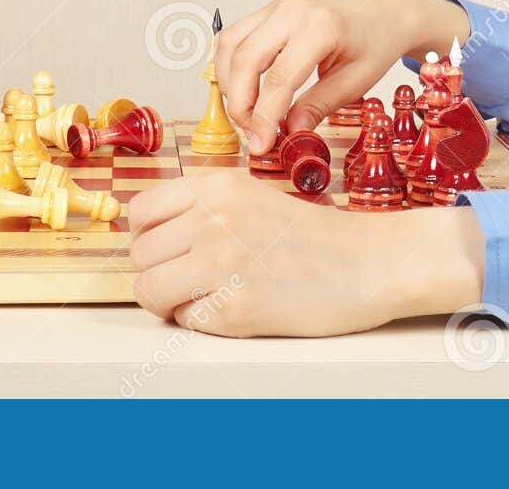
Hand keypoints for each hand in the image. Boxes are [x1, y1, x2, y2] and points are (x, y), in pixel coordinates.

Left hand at [127, 172, 484, 336]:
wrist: (369, 262)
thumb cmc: (315, 235)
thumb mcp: (251, 196)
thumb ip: (202, 206)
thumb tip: (143, 231)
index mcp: (217, 186)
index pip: (139, 210)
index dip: (148, 236)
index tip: (167, 248)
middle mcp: (213, 218)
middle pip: (139, 254)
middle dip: (160, 271)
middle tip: (194, 278)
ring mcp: (222, 263)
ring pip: (149, 290)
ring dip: (172, 300)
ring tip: (207, 295)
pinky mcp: (235, 308)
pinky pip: (184, 321)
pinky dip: (203, 321)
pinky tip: (236, 308)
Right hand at [215, 0, 468, 152]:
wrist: (383, 11)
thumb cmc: (375, 42)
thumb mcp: (356, 82)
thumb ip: (319, 106)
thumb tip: (289, 131)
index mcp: (321, 28)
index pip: (279, 78)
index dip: (264, 117)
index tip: (259, 144)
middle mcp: (293, 11)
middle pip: (246, 60)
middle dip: (240, 103)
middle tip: (251, 133)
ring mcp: (277, 6)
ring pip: (231, 45)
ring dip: (229, 83)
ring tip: (247, 113)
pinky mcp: (269, 10)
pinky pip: (235, 36)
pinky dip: (230, 64)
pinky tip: (242, 88)